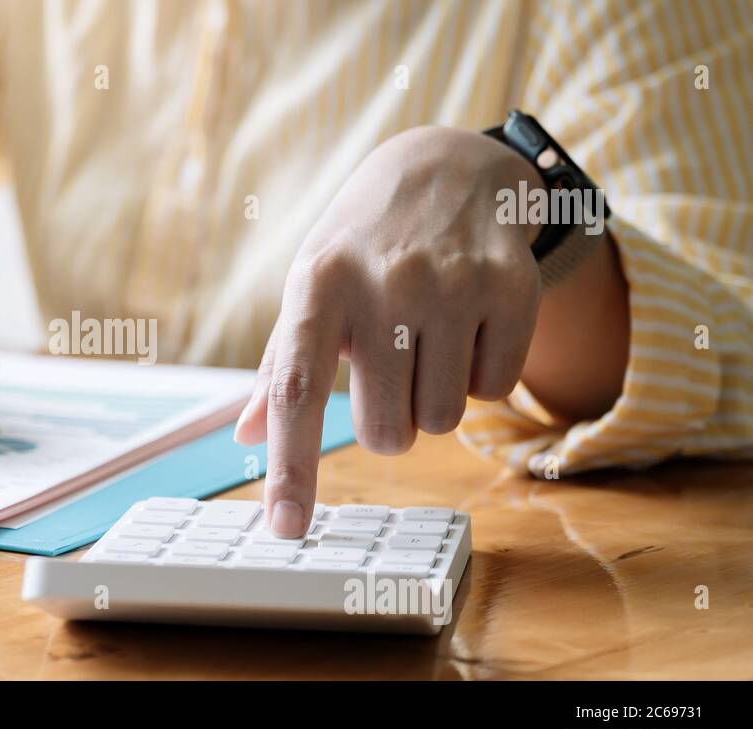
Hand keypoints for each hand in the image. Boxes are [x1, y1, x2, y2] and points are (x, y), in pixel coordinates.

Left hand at [235, 126, 543, 536]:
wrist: (446, 167)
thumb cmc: (361, 246)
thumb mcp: (310, 289)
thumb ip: (279, 365)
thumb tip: (247, 435)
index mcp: (317, 287)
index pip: (296, 390)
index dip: (292, 467)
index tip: (286, 529)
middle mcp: (383, 282)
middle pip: (384, 429)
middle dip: (387, 421)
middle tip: (388, 370)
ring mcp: (452, 282)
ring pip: (443, 419)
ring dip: (433, 398)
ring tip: (426, 340)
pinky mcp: (512, 284)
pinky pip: (496, 389)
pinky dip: (481, 374)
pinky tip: (468, 325)